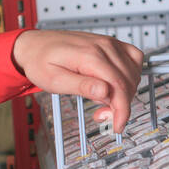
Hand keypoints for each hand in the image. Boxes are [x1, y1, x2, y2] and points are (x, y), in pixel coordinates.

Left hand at [11, 29, 144, 132]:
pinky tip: (116, 84)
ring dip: (125, 91)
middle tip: (102, 114)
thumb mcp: (54, 80)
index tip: (118, 125)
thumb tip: (104, 92)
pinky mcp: (111, 44)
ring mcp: (109, 43)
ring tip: (103, 100)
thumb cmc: (40, 62)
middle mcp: (103, 46)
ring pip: (133, 72)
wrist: (34, 45)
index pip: (118, 86)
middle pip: (127, 82)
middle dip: (120, 104)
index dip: (122, 110)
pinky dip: (131, 74)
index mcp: (89, 56)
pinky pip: (134, 58)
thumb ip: (80, 86)